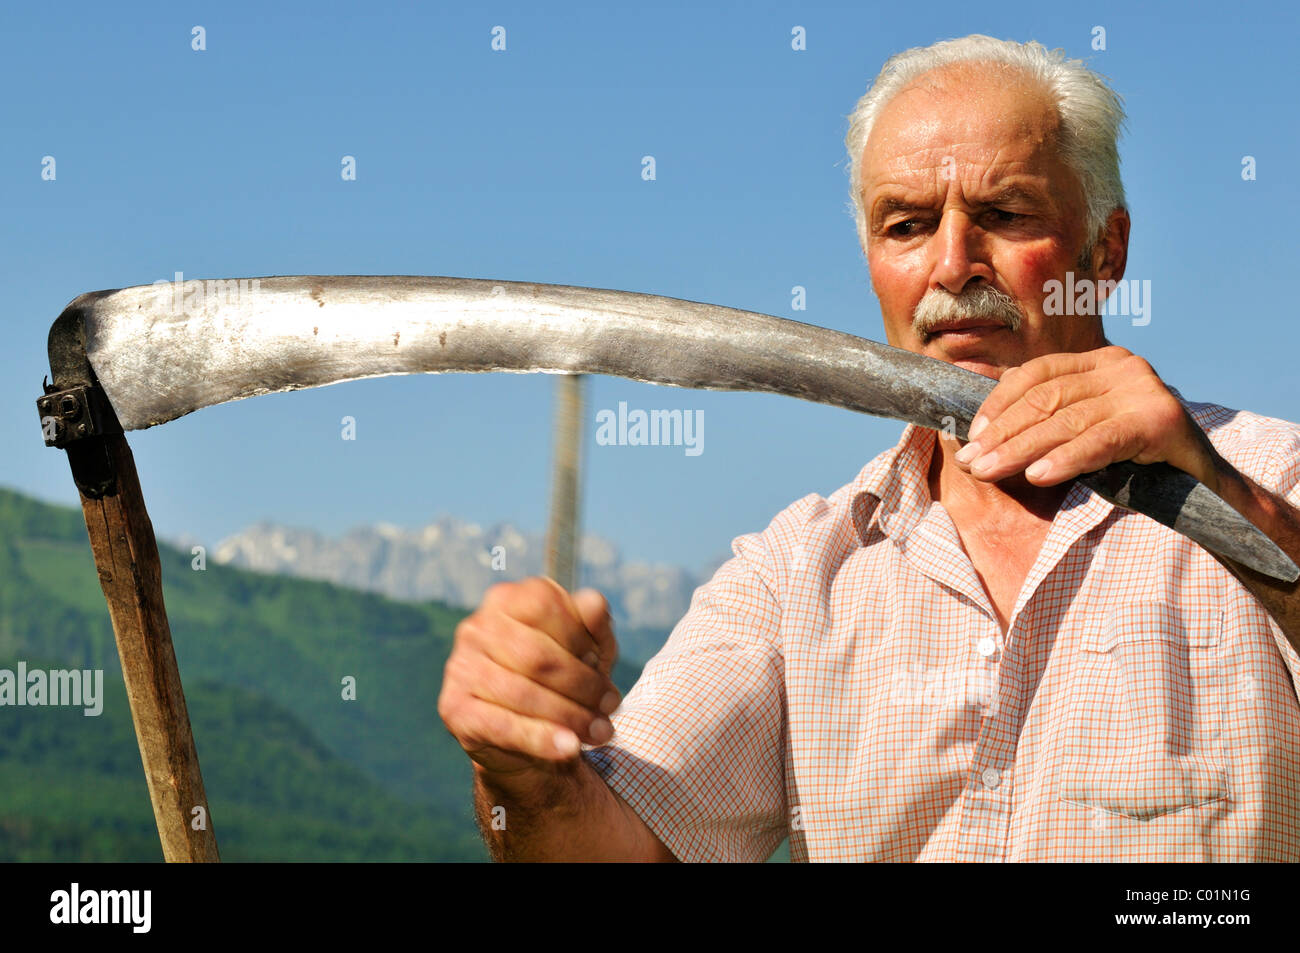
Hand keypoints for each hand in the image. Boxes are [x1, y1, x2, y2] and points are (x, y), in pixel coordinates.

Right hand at [437, 578, 621, 777]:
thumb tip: (595, 606)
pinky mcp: (454, 709)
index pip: (545, 606)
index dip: (580, 635)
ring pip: (523, 693)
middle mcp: (476, 628)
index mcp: (507, 599)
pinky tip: (568, 747)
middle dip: (583, 684)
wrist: (531, 735)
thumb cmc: (563, 679)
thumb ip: (594, 625)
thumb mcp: (588, 649)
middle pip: (537, 655)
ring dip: (570, 716)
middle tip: (611, 707)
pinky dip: (541, 739)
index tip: (601, 662)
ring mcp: (460, 667)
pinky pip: (502, 726)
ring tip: (600, 731)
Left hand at [953, 345, 1222, 489]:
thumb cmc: (1133, 463)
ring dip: (1021, 450)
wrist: (1205, 489)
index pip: (1036, 373)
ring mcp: (1143, 389)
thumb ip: (1045, 423)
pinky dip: (1067, 459)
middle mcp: (1121, 366)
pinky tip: (1039, 475)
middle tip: (971, 463)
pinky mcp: (1161, 419)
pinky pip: (1102, 440)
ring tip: (989, 472)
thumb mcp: (1083, 433)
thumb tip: (979, 433)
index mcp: (1099, 362)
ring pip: (1067, 420)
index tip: (971, 436)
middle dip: (1002, 433)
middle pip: (1046, 398)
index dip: (999, 403)